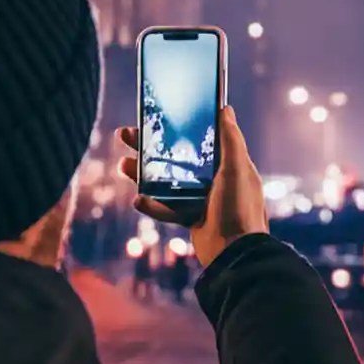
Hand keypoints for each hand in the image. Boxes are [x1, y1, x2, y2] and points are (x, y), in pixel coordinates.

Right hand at [117, 106, 269, 266]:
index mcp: (227, 164)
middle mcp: (214, 179)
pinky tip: (138, 200)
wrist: (235, 255)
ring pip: (166, 181)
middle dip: (150, 147)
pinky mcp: (190, 217)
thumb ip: (231, 140)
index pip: (199, 139)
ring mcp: (201, 199)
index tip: (157, 116)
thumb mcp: (237, 170)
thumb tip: (225, 108)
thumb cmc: (239, 209)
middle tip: (127, 134)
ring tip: (123, 165)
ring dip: (144, 173)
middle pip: (176, 157)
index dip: (178, 127)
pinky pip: (167, 207)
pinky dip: (152, 205)